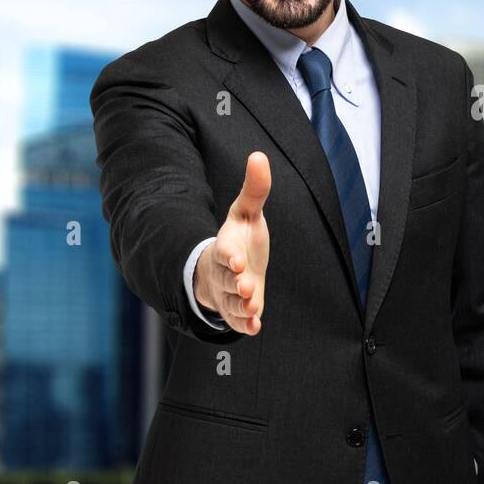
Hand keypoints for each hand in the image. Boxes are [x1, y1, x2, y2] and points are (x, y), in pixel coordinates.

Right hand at [195, 151, 270, 334]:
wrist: (226, 270)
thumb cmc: (239, 239)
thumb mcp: (246, 213)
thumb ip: (254, 189)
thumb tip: (259, 155)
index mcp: (225, 247)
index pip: (224, 251)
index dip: (229, 255)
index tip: (237, 259)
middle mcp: (224, 272)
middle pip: (226, 280)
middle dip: (236, 284)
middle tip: (247, 286)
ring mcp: (228, 293)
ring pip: (232, 301)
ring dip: (242, 305)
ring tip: (253, 307)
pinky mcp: (236, 310)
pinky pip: (237, 320)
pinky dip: (244, 325)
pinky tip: (254, 327)